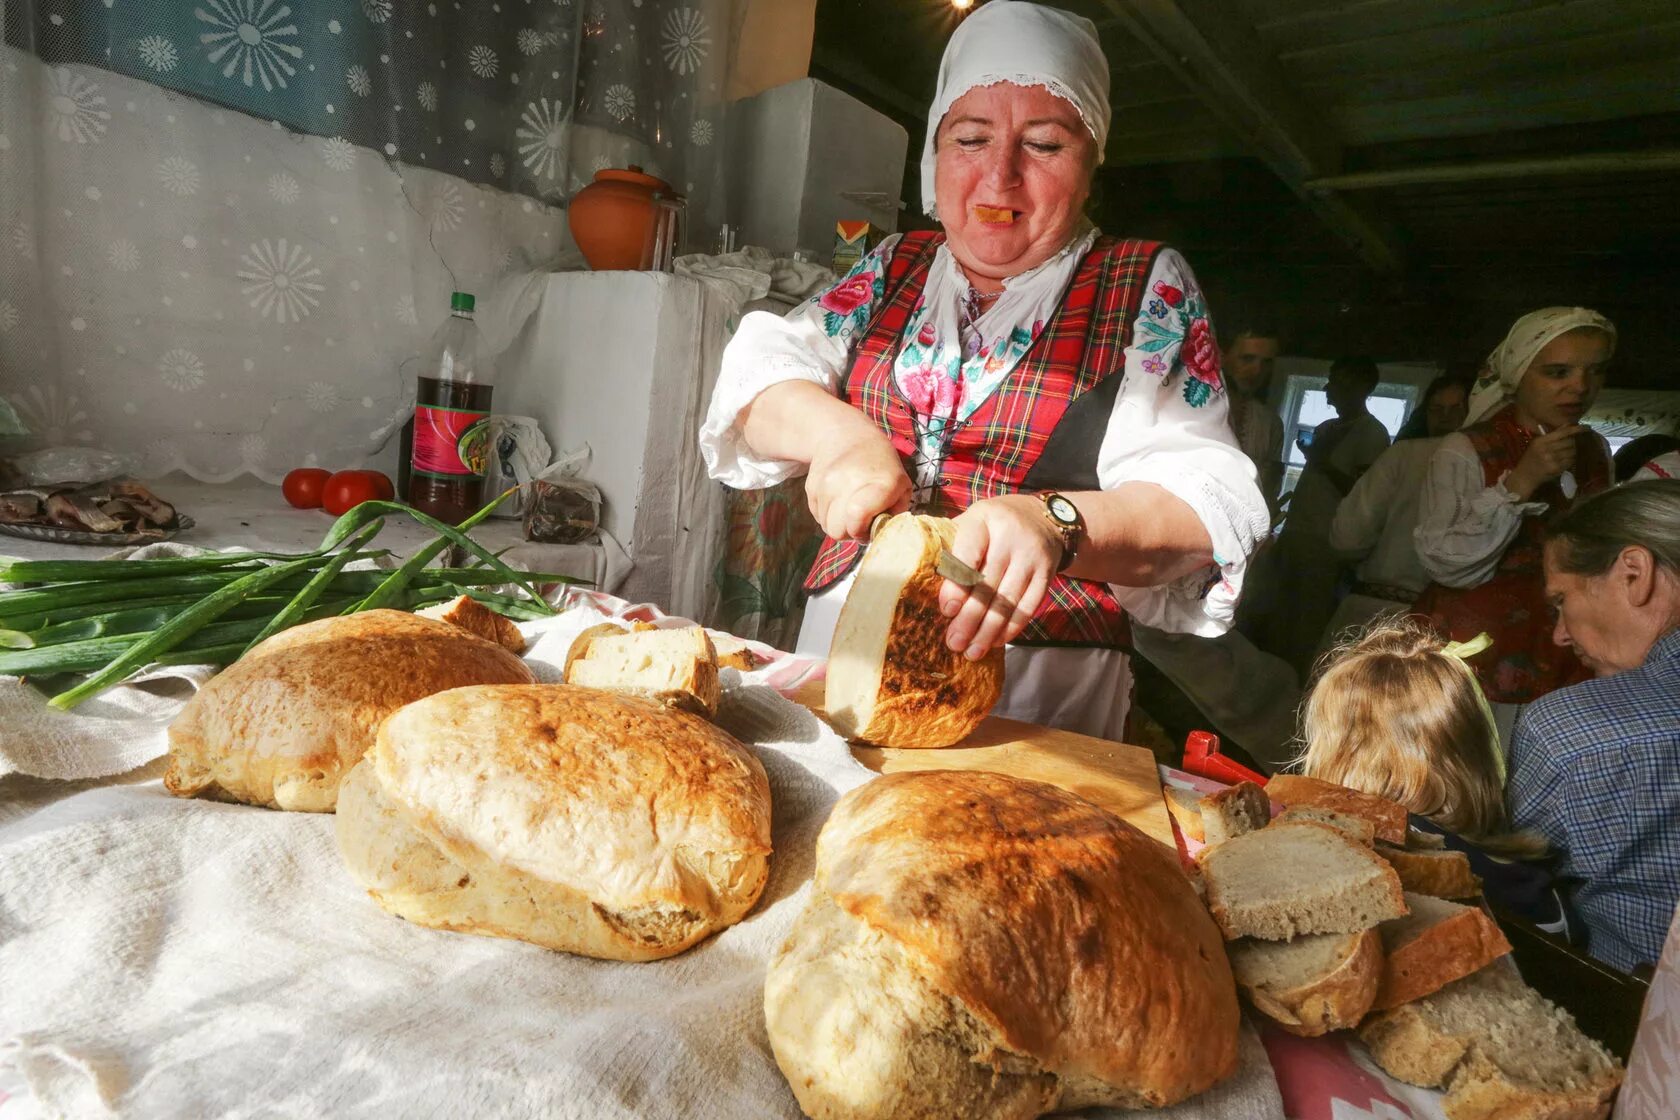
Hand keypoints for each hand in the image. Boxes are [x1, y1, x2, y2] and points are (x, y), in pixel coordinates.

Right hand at [804, 424, 911, 539]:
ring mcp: (826, 483)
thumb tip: (879, 533)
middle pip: (837, 530)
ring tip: (848, 505)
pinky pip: (816, 515)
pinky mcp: (810, 485)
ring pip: (825, 525)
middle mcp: (848, 481)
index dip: (861, 531)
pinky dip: (827, 512)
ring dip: (838, 521)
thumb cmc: (880, 464)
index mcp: (878, 483)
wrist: (846, 435)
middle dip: (849, 531)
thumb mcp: (901, 485)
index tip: (869, 526)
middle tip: (859, 519)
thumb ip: (895, 513)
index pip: (857, 516)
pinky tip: (837, 497)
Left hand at [937, 495, 1062, 658]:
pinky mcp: (1047, 573)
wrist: (1042, 518)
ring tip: (972, 651)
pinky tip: (996, 641)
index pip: (969, 554)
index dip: (957, 585)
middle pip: (989, 584)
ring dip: (989, 630)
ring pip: (1009, 601)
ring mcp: (1032, 556)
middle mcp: (1011, 537)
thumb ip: (953, 548)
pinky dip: (1011, 628)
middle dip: (970, 618)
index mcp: (984, 520)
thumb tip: (923, 588)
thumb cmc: (993, 525)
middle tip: (954, 643)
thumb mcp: (972, 522)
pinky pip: (1029, 606)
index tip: (946, 611)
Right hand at [1506, 425, 1581, 499]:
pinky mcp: (1556, 468)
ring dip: (1573, 451)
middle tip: (1573, 443)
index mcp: (1541, 441)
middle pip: (1570, 442)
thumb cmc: (1530, 458)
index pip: (1563, 432)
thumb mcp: (1537, 443)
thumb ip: (1552, 434)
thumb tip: (1568, 424)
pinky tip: (1567, 460)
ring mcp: (1552, 459)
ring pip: (1572, 452)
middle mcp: (1547, 449)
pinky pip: (1570, 461)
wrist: (1525, 476)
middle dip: (1574, 442)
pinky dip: (1571, 460)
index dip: (1576, 429)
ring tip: (1569, 452)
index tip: (1586, 427)